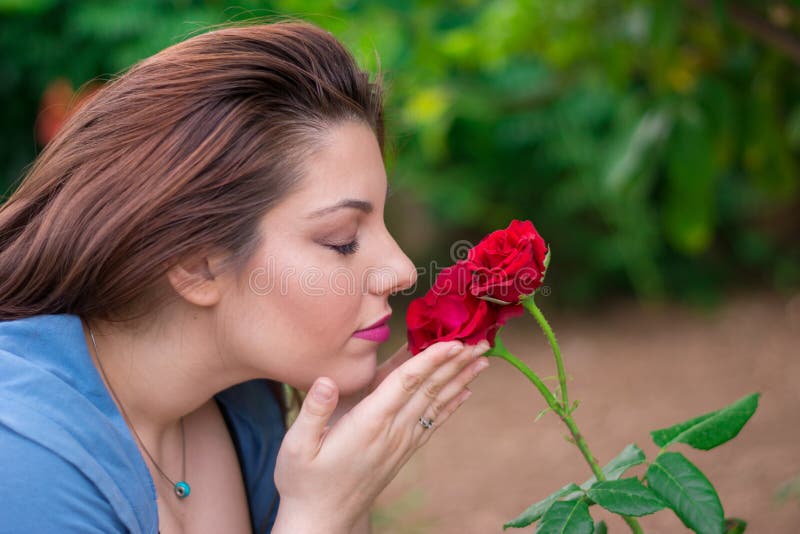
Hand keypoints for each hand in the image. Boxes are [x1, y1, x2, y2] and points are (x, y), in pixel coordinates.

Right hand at [272, 339, 490, 532]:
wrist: (323, 520)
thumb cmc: (304, 481)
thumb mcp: (297, 445)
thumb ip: (314, 411)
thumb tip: (326, 380)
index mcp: (368, 423)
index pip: (406, 383)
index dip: (430, 360)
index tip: (453, 341)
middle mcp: (392, 431)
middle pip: (430, 389)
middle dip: (456, 362)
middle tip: (481, 340)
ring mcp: (400, 442)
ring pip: (436, 403)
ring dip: (460, 379)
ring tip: (482, 359)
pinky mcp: (402, 452)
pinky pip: (433, 422)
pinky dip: (451, 405)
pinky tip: (464, 393)